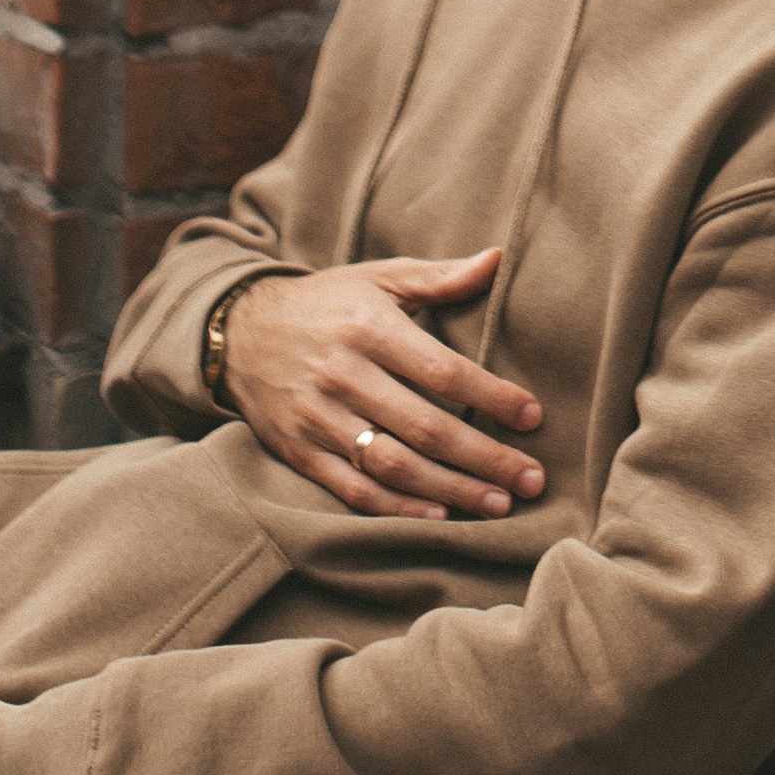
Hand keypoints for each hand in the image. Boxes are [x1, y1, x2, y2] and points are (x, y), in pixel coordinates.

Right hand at [221, 249, 545, 522]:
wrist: (240, 332)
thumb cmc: (326, 303)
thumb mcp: (378, 279)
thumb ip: (439, 277)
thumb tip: (497, 258)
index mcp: (369, 328)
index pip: (443, 370)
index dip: (492, 397)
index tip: (533, 417)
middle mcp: (344, 375)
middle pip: (426, 427)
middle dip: (485, 458)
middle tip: (531, 480)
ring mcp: (319, 419)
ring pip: (393, 465)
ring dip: (450, 490)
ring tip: (497, 505)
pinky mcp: (301, 452)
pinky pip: (353, 489)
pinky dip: (396, 509)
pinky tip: (438, 516)